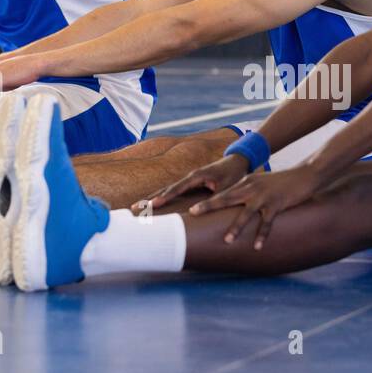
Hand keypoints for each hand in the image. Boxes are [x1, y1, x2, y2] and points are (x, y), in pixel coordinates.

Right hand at [135, 153, 249, 213]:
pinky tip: (153, 205)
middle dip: (150, 198)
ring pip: (167, 190)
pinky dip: (162, 198)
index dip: (164, 197)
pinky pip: (173, 192)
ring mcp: (188, 180)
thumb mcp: (226, 187)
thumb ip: (214, 198)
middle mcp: (189, 177)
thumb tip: (203, 210)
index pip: (176, 189)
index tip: (152, 205)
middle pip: (165, 189)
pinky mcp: (190, 184)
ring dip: (152, 199)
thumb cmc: (233, 174)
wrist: (238, 161)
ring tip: (137, 207)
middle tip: (134, 207)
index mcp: (196, 176)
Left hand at [185, 162, 328, 249]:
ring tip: (227, 240)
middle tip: (194, 213)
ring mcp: (264, 196)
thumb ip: (246, 192)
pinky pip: (267, 223)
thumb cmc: (281, 183)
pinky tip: (257, 246)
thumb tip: (232, 204)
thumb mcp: (260, 184)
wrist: (304, 175)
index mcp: (245, 183)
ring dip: (236, 227)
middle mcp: (251, 188)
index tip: (191, 208)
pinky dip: (262, 235)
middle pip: (226, 198)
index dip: (207, 201)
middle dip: (209, 206)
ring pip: (246, 213)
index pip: (222, 193)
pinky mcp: (277, 204)